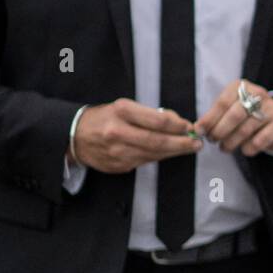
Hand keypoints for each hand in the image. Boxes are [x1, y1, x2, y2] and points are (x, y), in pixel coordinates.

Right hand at [72, 99, 200, 173]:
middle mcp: (119, 132)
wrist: (75, 136)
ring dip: (175, 152)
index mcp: (122, 111)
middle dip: (182, 143)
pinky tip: (169, 152)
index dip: (178, 125)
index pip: (158, 121)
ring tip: (190, 148)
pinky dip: (160, 156)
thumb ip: (151, 114)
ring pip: (154, 154)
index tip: (190, 127)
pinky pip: (145, 161)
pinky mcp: (118, 166)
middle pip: (158, 141)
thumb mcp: (125, 107)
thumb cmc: (105, 117)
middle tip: (197, 143)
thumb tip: (178, 123)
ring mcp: (118, 151)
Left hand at [195, 79, 272, 156]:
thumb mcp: (232, 107)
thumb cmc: (248, 114)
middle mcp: (258, 94)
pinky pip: (258, 141)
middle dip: (219, 131)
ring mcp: (271, 107)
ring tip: (225, 147)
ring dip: (230, 143)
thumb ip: (215, 116)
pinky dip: (247, 149)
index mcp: (241, 86)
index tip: (199, 131)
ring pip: (245, 130)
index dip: (209, 119)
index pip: (222, 103)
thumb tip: (197, 129)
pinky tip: (244, 149)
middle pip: (234, 116)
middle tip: (213, 140)